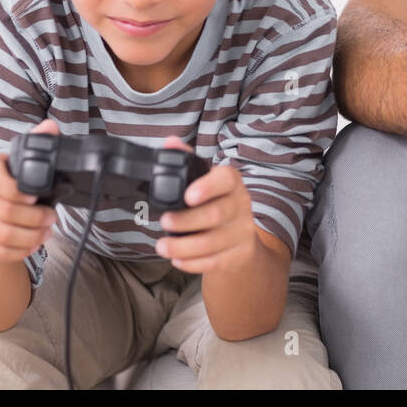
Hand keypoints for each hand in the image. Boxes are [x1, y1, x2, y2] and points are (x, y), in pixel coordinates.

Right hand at [0, 118, 57, 262]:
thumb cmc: (7, 182)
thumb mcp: (20, 161)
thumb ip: (36, 143)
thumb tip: (51, 127)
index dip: (18, 191)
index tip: (36, 196)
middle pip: (4, 211)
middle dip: (35, 218)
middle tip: (52, 218)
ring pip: (2, 234)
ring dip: (30, 236)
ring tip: (46, 232)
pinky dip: (18, 251)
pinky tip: (33, 245)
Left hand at [155, 137, 257, 273]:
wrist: (240, 238)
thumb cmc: (214, 204)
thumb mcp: (203, 181)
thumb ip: (186, 161)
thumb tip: (170, 143)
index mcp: (231, 182)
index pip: (226, 179)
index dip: (207, 187)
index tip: (188, 196)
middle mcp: (242, 204)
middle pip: (216, 214)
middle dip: (186, 221)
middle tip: (164, 222)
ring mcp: (244, 231)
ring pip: (213, 242)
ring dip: (183, 247)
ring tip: (162, 247)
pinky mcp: (241, 254)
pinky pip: (216, 262)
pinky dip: (193, 263)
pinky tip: (178, 260)